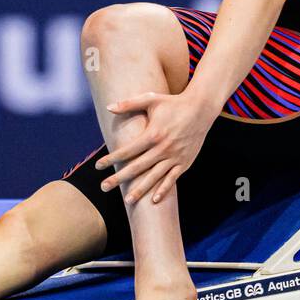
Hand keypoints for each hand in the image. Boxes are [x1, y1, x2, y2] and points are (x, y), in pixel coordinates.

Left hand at [93, 90, 214, 205]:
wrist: (201, 109)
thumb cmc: (174, 103)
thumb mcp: (151, 99)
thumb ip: (129, 103)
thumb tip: (108, 107)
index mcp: (153, 134)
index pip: (127, 150)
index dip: (111, 159)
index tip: (98, 166)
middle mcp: (163, 148)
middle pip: (137, 167)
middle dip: (119, 178)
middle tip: (103, 187)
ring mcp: (174, 157)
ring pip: (154, 177)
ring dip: (140, 189)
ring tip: (127, 200)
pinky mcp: (184, 162)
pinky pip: (172, 179)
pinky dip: (164, 190)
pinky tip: (153, 200)